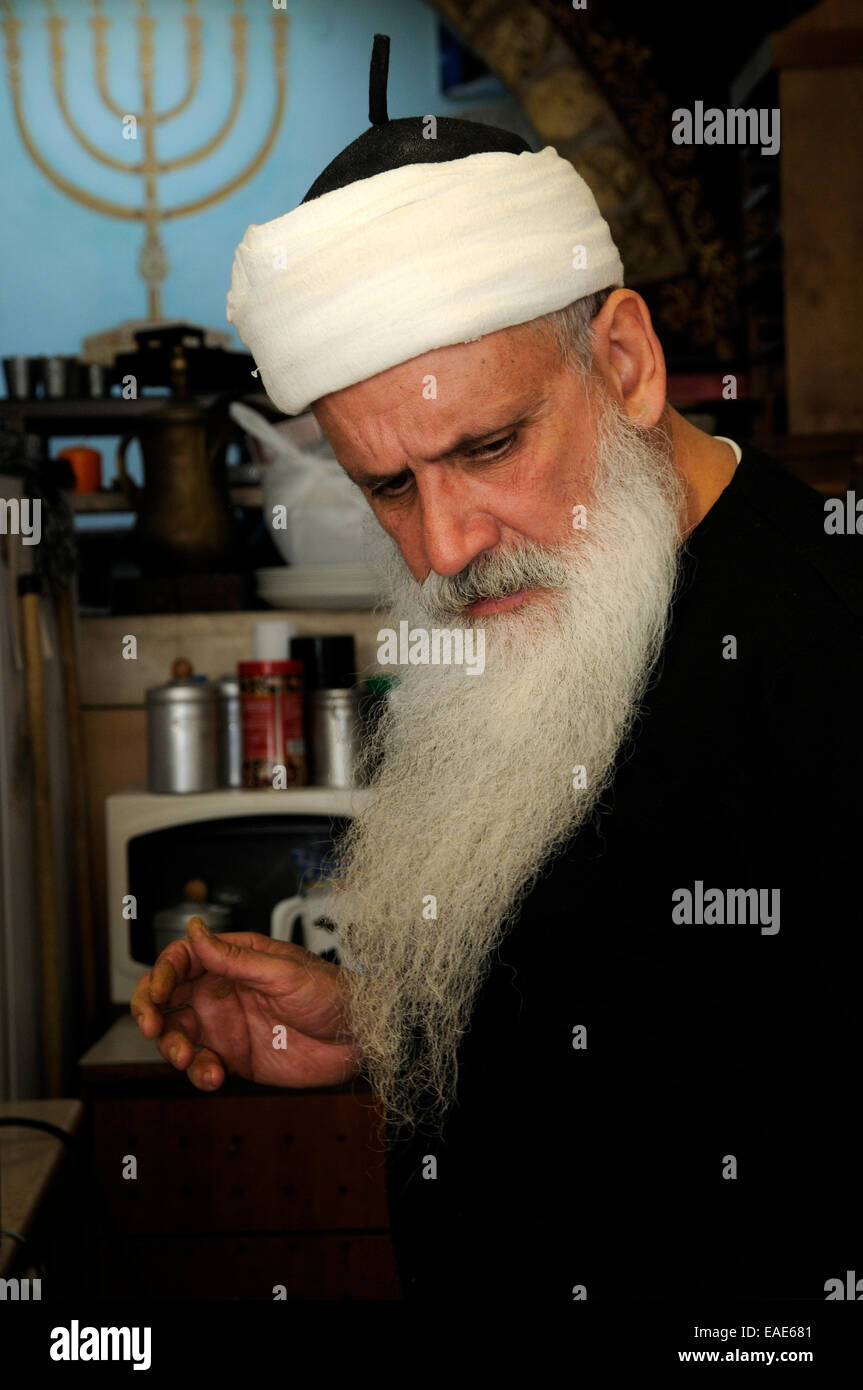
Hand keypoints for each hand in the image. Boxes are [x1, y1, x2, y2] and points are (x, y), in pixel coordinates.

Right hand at [130, 918, 359, 1091]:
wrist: (359, 1038)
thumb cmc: (331, 992)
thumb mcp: (283, 972)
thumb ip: (234, 957)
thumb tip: (195, 929)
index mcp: (233, 960)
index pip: (181, 959)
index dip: (161, 975)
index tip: (158, 997)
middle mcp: (222, 990)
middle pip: (167, 997)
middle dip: (151, 1013)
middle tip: (153, 1031)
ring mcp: (226, 1024)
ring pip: (177, 1033)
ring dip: (173, 1047)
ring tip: (187, 1059)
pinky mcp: (234, 1057)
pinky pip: (201, 1064)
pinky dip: (198, 1072)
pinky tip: (214, 1076)